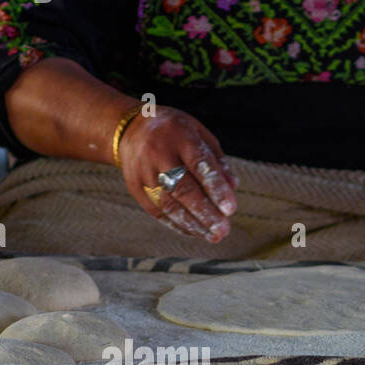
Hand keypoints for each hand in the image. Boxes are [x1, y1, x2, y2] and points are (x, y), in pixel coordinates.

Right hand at [119, 107, 238, 242]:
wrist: (131, 129)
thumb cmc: (176, 134)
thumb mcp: (200, 135)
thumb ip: (217, 161)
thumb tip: (233, 186)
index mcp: (179, 135)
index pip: (199, 164)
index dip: (215, 188)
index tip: (230, 209)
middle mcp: (158, 153)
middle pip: (182, 188)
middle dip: (205, 213)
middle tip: (223, 230)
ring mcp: (144, 171)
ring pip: (169, 204)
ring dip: (194, 224)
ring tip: (214, 236)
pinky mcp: (136, 187)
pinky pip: (158, 211)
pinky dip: (179, 225)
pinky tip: (196, 232)